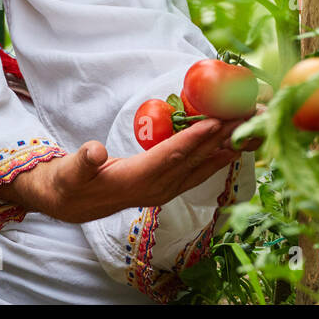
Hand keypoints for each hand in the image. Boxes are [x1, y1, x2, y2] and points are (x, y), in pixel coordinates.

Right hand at [0, 116, 253, 223]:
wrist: (68, 204)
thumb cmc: (69, 182)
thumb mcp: (69, 172)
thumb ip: (82, 162)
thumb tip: (95, 152)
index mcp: (136, 181)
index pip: (171, 156)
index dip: (194, 139)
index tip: (218, 120)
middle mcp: (157, 188)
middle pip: (195, 159)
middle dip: (222, 137)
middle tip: (247, 114)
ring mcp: (164, 190)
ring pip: (201, 166)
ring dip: (226, 147)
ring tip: (250, 127)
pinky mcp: (165, 188)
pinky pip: (196, 171)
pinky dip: (215, 157)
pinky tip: (230, 148)